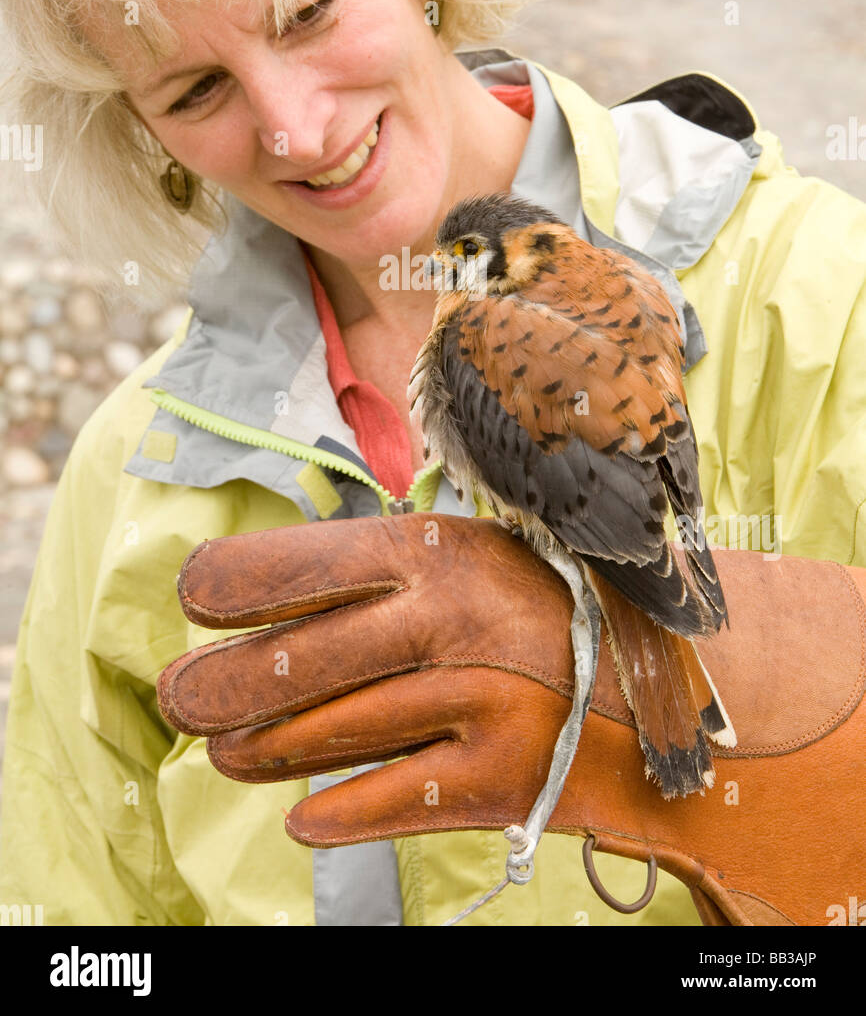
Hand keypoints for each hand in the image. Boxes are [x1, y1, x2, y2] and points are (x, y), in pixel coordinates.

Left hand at [157, 514, 865, 926]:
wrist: (668, 682)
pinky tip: (303, 815)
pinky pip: (386, 800)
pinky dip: (332, 811)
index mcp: (436, 550)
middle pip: (294, 662)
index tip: (192, 599)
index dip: (228, 585)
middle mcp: (449, 621)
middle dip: (218, 686)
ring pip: (327, 736)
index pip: (299, 565)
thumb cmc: (544, 606)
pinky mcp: (501, 776)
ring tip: (228, 751)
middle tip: (180, 697)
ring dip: (261, 751)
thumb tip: (264, 607)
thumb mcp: (470, 554)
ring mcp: (476, 701)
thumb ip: (380, 573)